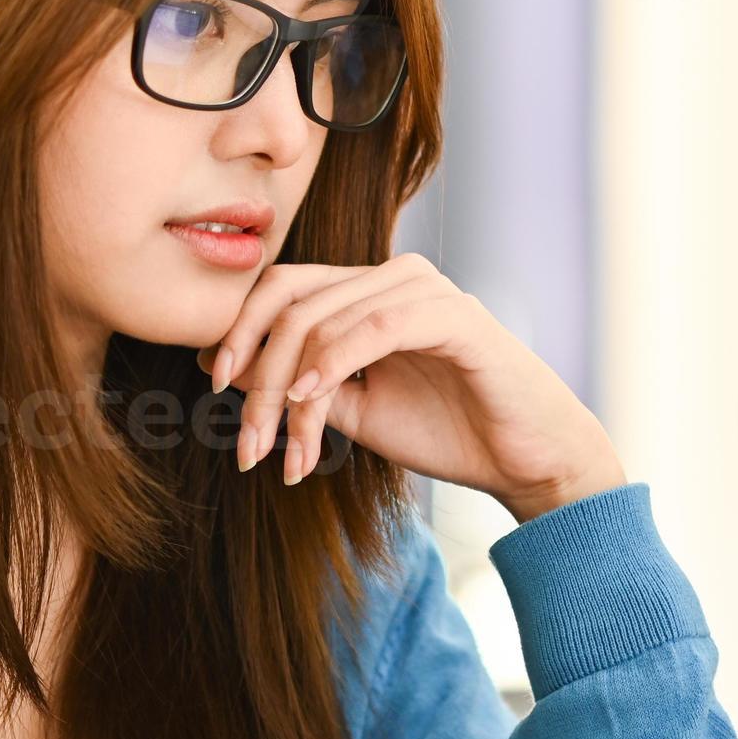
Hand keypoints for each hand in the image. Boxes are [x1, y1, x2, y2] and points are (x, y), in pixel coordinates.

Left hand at [199, 255, 625, 520]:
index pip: (282, 289)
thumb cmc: (447, 431)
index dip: (240, 333)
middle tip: (248, 444)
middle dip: (258, 375)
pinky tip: (310, 401)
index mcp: (369, 292)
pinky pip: (376, 326)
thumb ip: (298, 384)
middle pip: (292, 303)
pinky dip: (333, 362)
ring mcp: (425, 291)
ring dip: (291, 390)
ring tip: (280, 449)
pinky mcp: (453, 317)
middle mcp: (394, 277)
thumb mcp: (353, 412)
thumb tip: (223, 366)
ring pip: (324, 319)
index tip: (213, 389)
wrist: (524, 461)